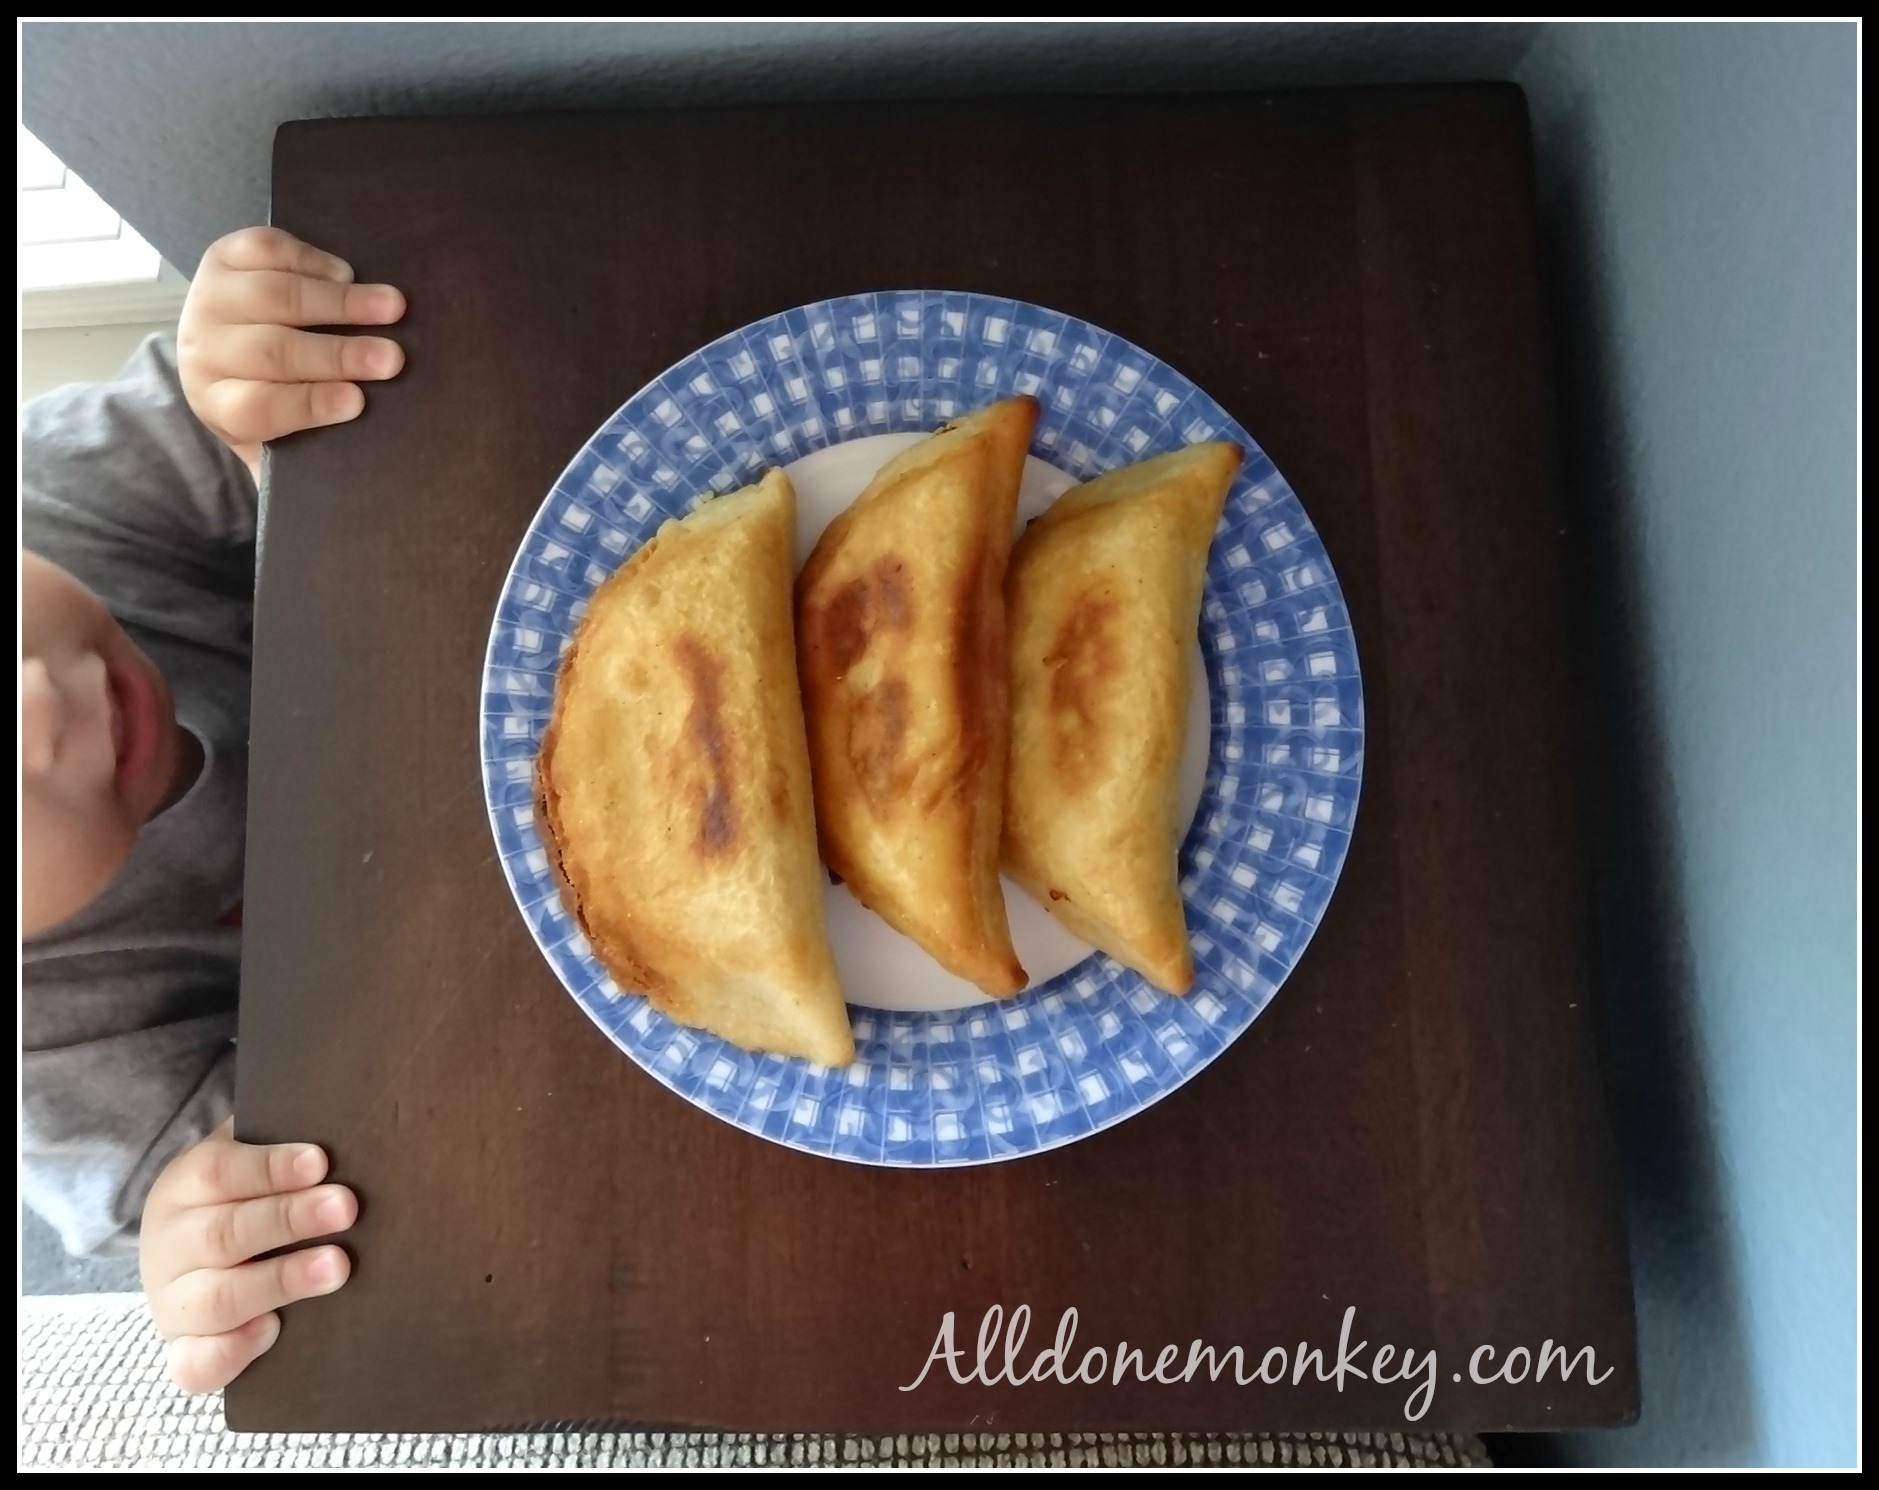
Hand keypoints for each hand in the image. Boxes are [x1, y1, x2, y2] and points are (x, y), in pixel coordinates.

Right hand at [140, 1119, 357, 1392]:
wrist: (180, 1257)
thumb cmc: (242, 1197)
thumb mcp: (247, 1158)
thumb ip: (285, 1143)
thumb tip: (355, 1125)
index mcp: (186, 1185)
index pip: (220, 1172)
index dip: (270, 1167)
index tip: (321, 1160)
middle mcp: (172, 1244)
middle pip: (225, 1233)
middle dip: (289, 1219)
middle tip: (346, 1207)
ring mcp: (175, 1303)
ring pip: (217, 1298)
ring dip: (279, 1281)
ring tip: (337, 1266)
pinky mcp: (184, 1350)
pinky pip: (195, 1365)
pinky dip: (229, 1354)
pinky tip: (271, 1332)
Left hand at [178, 226, 405, 475]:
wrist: (222, 345)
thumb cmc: (270, 402)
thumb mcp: (275, 446)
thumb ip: (298, 471)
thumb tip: (348, 508)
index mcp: (217, 405)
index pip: (257, 407)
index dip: (306, 404)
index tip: (357, 403)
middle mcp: (203, 350)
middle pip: (271, 350)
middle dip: (337, 353)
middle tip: (393, 359)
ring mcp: (210, 298)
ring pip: (274, 295)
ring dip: (339, 301)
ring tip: (393, 306)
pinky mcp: (223, 257)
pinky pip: (266, 249)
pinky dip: (310, 259)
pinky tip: (346, 274)